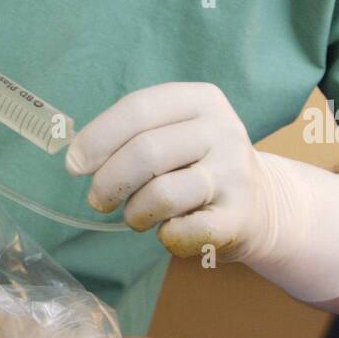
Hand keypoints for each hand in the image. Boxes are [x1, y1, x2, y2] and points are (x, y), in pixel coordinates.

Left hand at [65, 81, 338, 301]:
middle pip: (145, 152)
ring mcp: (235, 174)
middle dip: (107, 183)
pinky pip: (181, 232)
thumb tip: (76, 157)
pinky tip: (169, 231)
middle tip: (98, 200)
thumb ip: (131, 135)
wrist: (265, 205)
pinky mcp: (239, 217)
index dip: (96, 139)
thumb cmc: (199, 167)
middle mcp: (223, 130)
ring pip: (160, 195)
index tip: (73, 165)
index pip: (137, 109)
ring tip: (137, 216)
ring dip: (134, 213)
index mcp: (202, 100)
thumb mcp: (174, 133)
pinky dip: (164, 237)